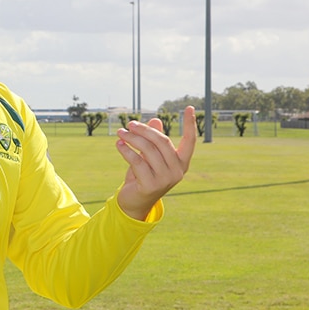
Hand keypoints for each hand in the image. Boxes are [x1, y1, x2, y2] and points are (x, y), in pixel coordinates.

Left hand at [114, 106, 196, 220]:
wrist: (135, 202)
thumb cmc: (144, 175)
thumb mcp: (150, 156)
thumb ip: (154, 140)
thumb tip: (155, 120)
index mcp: (182, 163)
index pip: (190, 141)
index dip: (190, 124)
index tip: (189, 107)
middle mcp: (177, 171)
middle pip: (162, 142)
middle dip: (144, 130)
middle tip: (130, 124)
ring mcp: (165, 179)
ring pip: (147, 150)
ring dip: (132, 138)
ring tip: (121, 132)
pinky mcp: (150, 185)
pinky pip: (137, 161)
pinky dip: (126, 150)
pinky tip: (118, 144)